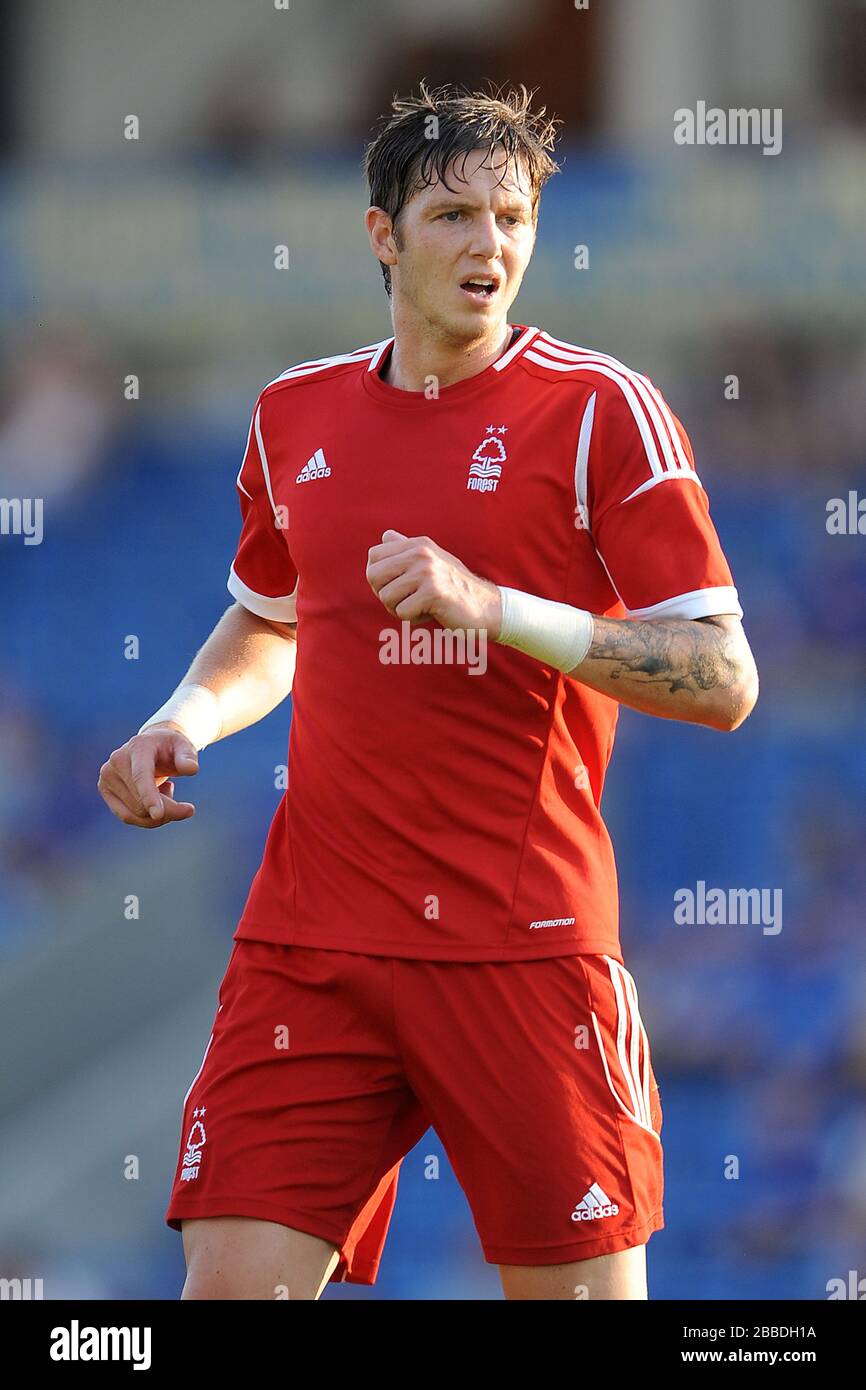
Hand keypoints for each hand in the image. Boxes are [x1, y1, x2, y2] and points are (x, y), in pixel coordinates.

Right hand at [97, 724, 198, 826]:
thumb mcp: (185, 747)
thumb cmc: (170, 747)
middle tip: (187, 809)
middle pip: (141, 802)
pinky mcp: (104, 789)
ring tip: (167, 792)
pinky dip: (146, 818)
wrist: (152, 745)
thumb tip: (191, 769)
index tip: (158, 814)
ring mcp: (107, 776)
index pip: (141, 776)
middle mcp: (117, 760)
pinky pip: (126, 816)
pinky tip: (156, 801)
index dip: (149, 796)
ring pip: (134, 814)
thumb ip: (188, 757)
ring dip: (159, 815)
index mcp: (138, 747)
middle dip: (168, 811)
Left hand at [366, 529, 501, 635]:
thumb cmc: (454, 588)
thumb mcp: (432, 562)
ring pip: (386, 597)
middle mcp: (421, 552)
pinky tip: (432, 613)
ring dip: (400, 609)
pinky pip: (401, 612)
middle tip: (407, 599)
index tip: (398, 586)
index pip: (373, 555)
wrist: (486, 607)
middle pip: (373, 575)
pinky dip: (413, 619)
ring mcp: (427, 571)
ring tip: (422, 606)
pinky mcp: (433, 592)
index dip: (379, 577)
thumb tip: (385, 536)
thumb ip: (407, 549)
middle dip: (385, 594)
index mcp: (418, 544)